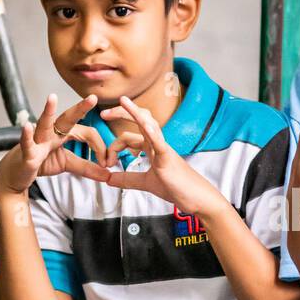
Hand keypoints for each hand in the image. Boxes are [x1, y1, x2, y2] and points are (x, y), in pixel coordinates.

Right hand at [0, 93, 115, 194]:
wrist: (17, 174)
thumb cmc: (40, 162)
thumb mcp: (67, 164)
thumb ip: (86, 167)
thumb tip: (108, 174)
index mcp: (64, 134)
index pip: (87, 133)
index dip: (100, 147)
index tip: (107, 162)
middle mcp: (51, 133)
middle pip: (67, 118)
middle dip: (80, 108)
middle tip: (93, 98)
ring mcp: (38, 141)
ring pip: (44, 124)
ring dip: (48, 111)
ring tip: (52, 98)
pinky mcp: (27, 153)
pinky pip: (27, 143)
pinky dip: (27, 135)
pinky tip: (27, 126)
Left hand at [98, 95, 229, 220]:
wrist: (196, 198)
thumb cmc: (176, 188)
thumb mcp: (146, 183)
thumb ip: (127, 179)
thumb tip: (107, 179)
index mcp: (152, 148)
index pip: (128, 138)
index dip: (113, 147)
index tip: (106, 163)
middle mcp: (158, 144)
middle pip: (140, 121)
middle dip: (121, 113)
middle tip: (103, 113)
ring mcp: (164, 150)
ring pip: (150, 125)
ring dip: (136, 113)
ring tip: (123, 101)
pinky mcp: (169, 159)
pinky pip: (160, 143)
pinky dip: (152, 133)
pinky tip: (144, 124)